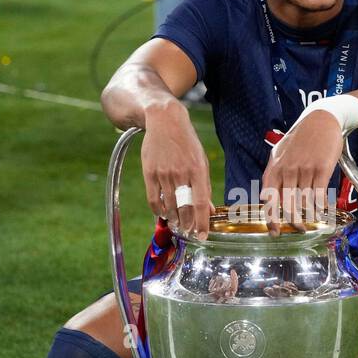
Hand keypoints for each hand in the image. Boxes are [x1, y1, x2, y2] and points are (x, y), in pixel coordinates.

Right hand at [141, 100, 213, 237]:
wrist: (165, 121)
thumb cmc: (187, 143)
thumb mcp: (201, 161)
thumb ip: (204, 186)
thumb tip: (209, 210)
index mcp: (197, 170)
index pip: (201, 203)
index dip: (202, 223)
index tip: (202, 236)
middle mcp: (181, 173)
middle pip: (184, 208)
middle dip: (187, 225)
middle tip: (188, 232)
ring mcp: (164, 173)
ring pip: (169, 206)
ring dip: (174, 219)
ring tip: (177, 224)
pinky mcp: (149, 172)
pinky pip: (154, 199)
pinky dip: (159, 210)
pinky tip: (163, 213)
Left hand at [261, 109, 343, 233]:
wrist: (321, 119)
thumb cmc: (300, 138)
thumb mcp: (280, 153)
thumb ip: (272, 175)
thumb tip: (264, 196)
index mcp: (275, 168)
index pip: (269, 198)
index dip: (271, 218)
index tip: (274, 231)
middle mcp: (288, 170)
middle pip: (287, 205)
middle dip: (292, 222)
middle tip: (298, 230)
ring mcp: (305, 170)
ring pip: (304, 203)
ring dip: (308, 217)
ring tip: (311, 223)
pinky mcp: (322, 169)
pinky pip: (319, 196)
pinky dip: (321, 208)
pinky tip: (323, 213)